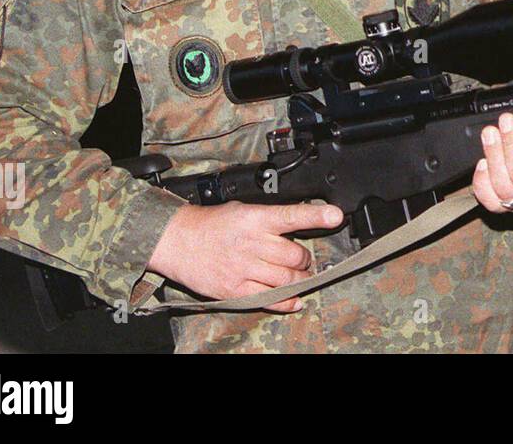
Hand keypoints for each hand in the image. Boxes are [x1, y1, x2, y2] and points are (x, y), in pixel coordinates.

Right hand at [148, 201, 343, 312]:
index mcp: (255, 219)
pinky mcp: (235, 290)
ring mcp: (244, 268)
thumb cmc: (211, 224)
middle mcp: (252, 243)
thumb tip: (300, 221)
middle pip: (296, 255)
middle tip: (301, 259)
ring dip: (299, 279)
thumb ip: (271, 218)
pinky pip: (269, 299)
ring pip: (287, 279)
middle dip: (304, 259)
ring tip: (299, 276)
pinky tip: (295, 299)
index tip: (336, 216)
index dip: (317, 217)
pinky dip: (287, 301)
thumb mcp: (243, 209)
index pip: (292, 216)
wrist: (176, 241)